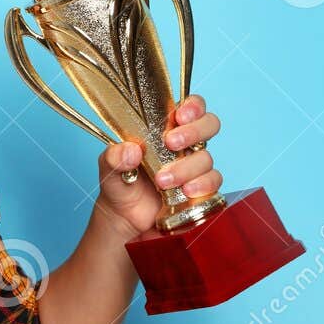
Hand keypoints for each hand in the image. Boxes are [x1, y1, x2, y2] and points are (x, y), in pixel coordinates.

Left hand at [95, 93, 222, 237]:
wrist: (124, 217)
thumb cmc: (120, 183)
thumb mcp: (109, 167)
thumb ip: (114, 157)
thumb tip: (131, 150)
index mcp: (165, 129)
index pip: (190, 106)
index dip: (193, 106)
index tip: (180, 115)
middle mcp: (185, 145)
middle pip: (209, 125)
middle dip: (194, 131)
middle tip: (171, 143)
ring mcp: (195, 166)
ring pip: (206, 158)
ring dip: (186, 168)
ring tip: (162, 181)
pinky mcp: (202, 188)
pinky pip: (213, 182)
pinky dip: (201, 185)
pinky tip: (186, 191)